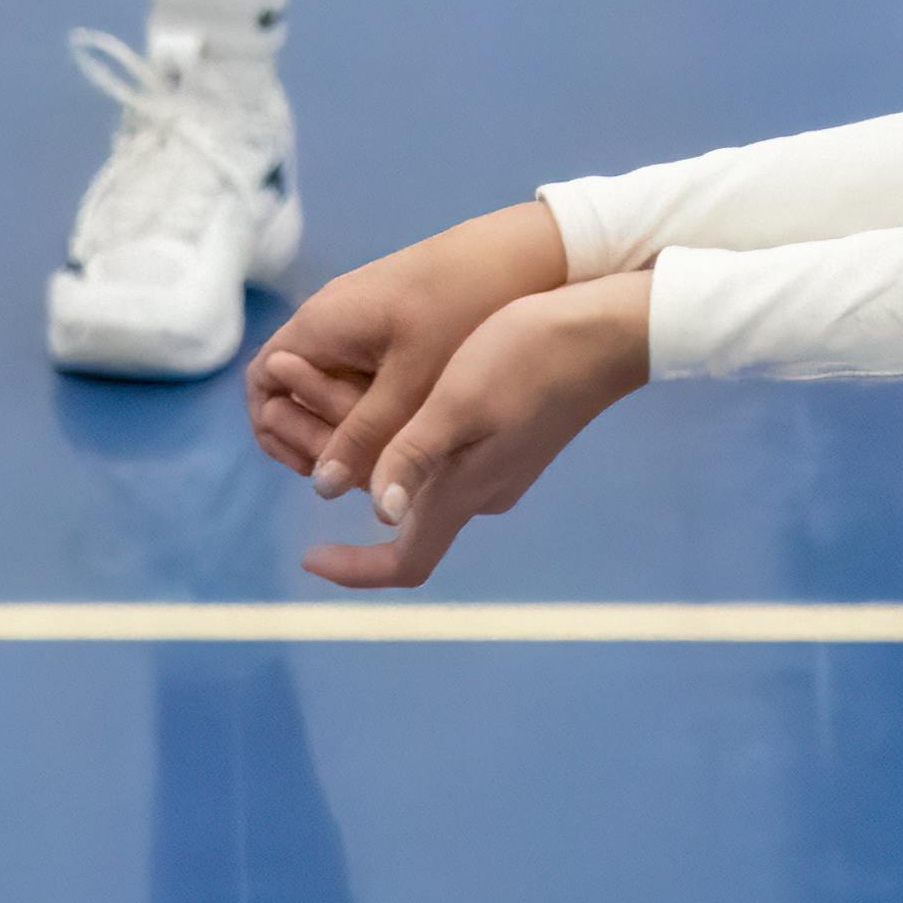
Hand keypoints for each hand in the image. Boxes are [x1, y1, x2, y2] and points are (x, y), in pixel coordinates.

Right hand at [247, 196, 573, 504]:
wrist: (524, 252)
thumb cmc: (461, 308)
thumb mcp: (411, 384)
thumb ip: (363, 436)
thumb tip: (323, 490)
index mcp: (319, 326)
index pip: (261, 385)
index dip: (276, 434)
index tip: (316, 470)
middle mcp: (329, 319)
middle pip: (290, 389)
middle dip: (314, 436)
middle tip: (356, 472)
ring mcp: (360, 319)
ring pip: (329, 384)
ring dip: (346, 424)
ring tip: (385, 457)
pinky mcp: (392, 323)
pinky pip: (361, 371)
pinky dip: (372, 405)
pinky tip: (410, 428)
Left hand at [295, 273, 651, 592]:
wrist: (605, 332)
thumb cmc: (528, 357)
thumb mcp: (459, 401)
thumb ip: (415, 456)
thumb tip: (379, 514)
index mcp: (464, 491)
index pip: (404, 563)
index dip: (354, 570)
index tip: (309, 556)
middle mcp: (481, 491)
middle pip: (404, 517)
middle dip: (347, 483)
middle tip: (297, 426)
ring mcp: (500, 467)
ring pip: (423, 481)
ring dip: (373, 454)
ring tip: (332, 399)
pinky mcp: (512, 439)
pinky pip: (446, 457)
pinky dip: (406, 439)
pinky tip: (393, 396)